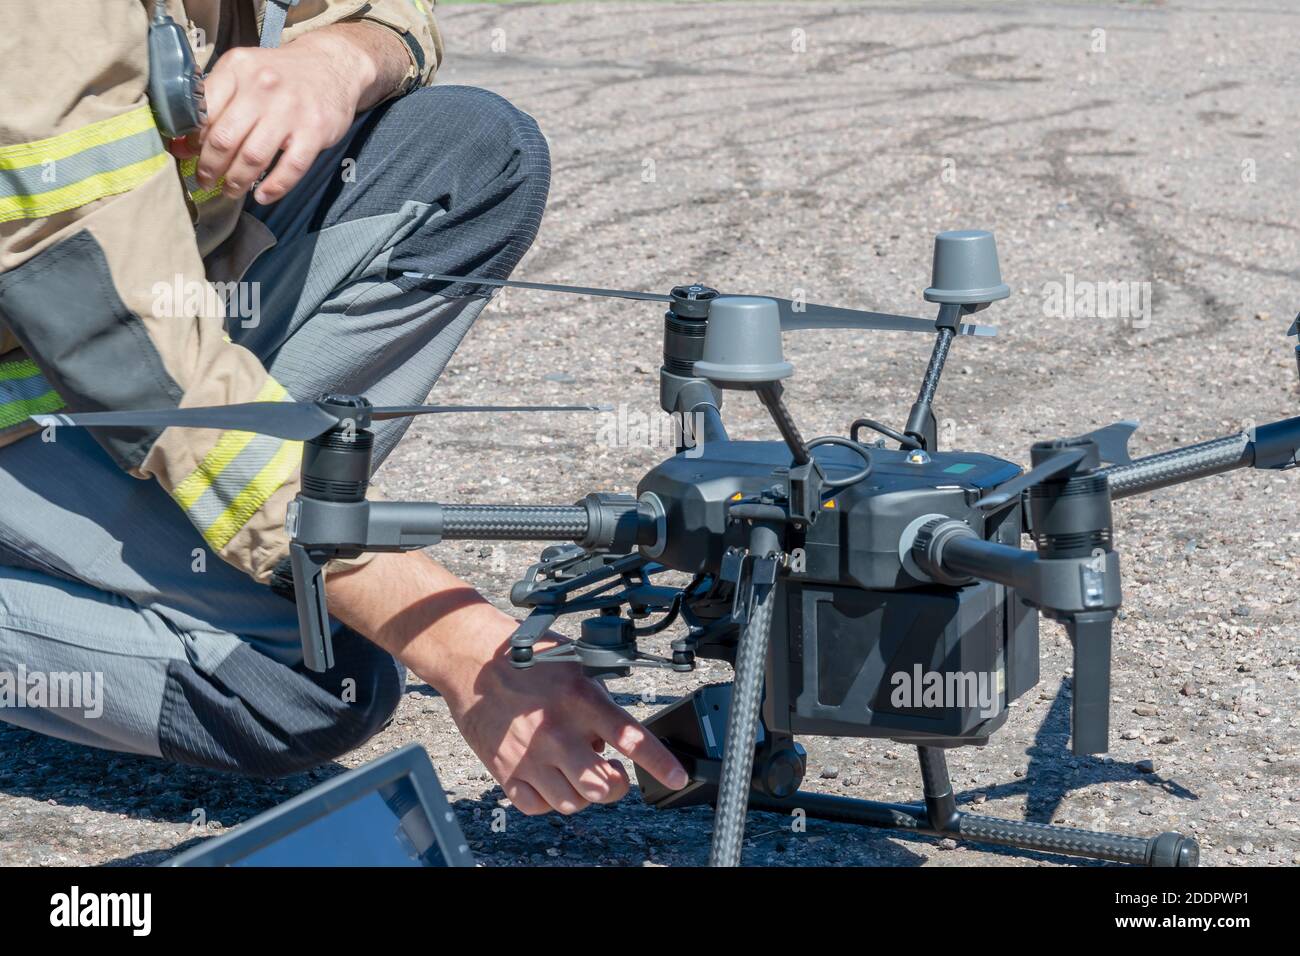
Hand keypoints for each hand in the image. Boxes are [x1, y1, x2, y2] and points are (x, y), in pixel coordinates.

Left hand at [195, 23, 408, 204]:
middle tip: (207, 181)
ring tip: (231, 191)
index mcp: (237, 68)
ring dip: (237, 182)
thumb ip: (215, 103)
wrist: (333, 66)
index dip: (193, 141)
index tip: (190, 157)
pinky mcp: (315, 131)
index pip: (204, 112)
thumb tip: (182, 145)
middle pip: (225, 139)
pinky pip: (290, 168)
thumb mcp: (244, 74)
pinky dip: (274, 188)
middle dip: (210, 168)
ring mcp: (290, 110)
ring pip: (253, 157)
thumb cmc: (281, 75)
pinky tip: (262, 196)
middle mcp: (262, 87)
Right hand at [327, 552, 688, 815]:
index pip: (631, 738)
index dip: (660, 763)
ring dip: (581, 792)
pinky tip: (549, 778)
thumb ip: (598, 702)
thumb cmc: (525, 659)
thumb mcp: (574, 666)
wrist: (473, 661)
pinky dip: (550, 799)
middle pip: (603, 787)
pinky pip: (539, 807)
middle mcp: (558, 732)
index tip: (677, 777)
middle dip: (615, 785)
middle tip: (611, 774)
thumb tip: (611, 740)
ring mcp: (530, 756)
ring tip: (576, 771)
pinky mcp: (506, 771)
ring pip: (573, 802)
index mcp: (581, 700)